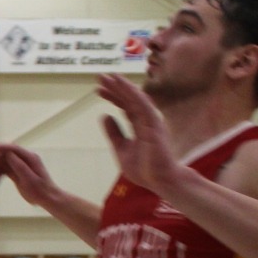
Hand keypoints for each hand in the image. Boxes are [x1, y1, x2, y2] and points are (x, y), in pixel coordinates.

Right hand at [0, 143, 62, 209]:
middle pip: (4, 156)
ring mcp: (19, 165)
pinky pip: (3, 170)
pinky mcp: (16, 172)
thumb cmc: (41, 190)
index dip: (0, 147)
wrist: (47, 198)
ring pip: (1, 163)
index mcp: (29, 158)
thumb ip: (19, 166)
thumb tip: (8, 154)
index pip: (12, 149)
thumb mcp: (30, 179)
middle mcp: (24, 160)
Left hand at [96, 73, 188, 195]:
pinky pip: (142, 103)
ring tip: (108, 76)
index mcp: (139, 125)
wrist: (159, 181)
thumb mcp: (121, 149)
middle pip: (129, 99)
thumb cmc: (145, 169)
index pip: (125, 106)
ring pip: (135, 98)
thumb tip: (104, 116)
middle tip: (99, 76)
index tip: (98, 89)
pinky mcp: (154, 123)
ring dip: (122, 85)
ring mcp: (151, 120)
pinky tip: (121, 84)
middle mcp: (146, 119)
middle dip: (114, 87)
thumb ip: (114, 133)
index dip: (113, 96)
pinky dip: (132, 92)